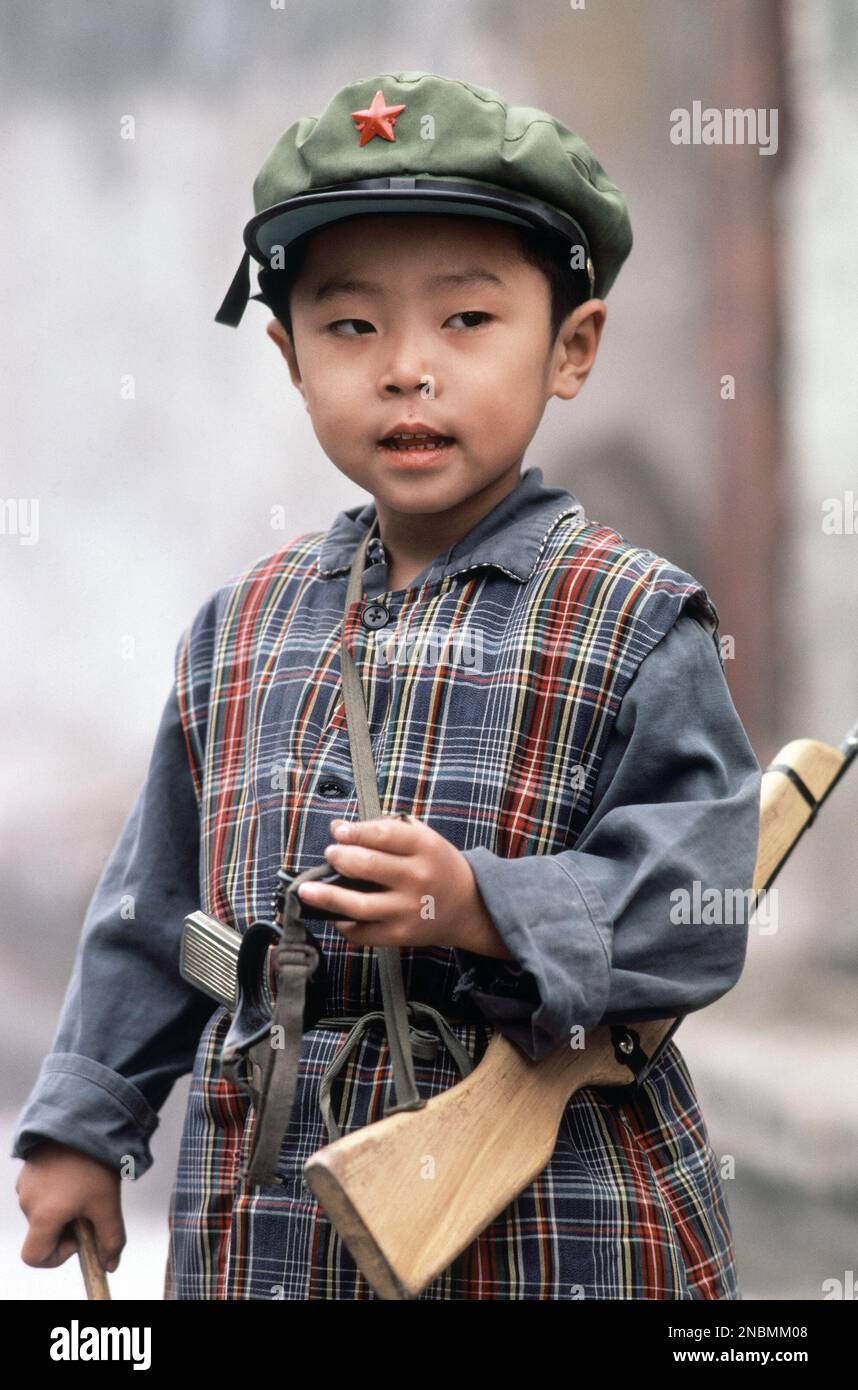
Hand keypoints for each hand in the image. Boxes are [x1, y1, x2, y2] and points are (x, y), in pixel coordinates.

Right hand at [16, 1139, 124, 1272]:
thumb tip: (110, 1264)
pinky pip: (41, 1190)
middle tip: (91, 1205)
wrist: (85, 1116)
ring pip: (42, 1210)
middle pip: (43, 1231)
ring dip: (62, 1206)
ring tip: (86, 1182)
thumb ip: (110, 1239)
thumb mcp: (108, 1204)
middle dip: (66, 1226)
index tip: (80, 1237)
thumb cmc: (95, 1162)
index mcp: (42, 1216)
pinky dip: (57, 1189)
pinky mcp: (29, 1166)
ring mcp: (26, 1182)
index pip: (34, 1257)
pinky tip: (77, 1170)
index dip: (58, 1256)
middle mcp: (27, 1201)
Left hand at [298, 814, 515, 959]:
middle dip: (340, 857)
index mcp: (424, 847)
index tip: (338, 831)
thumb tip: (338, 828)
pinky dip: (343, 924)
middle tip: (330, 854)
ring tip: (306, 890)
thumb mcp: (423, 838)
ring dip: (327, 896)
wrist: (469, 908)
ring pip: (359, 905)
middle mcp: (417, 878)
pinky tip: (333, 915)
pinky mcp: (401, 936)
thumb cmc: (437, 865)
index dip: (356, 832)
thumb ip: (384, 828)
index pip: (384, 834)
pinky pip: (364, 933)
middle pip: (368, 866)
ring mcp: (408, 910)